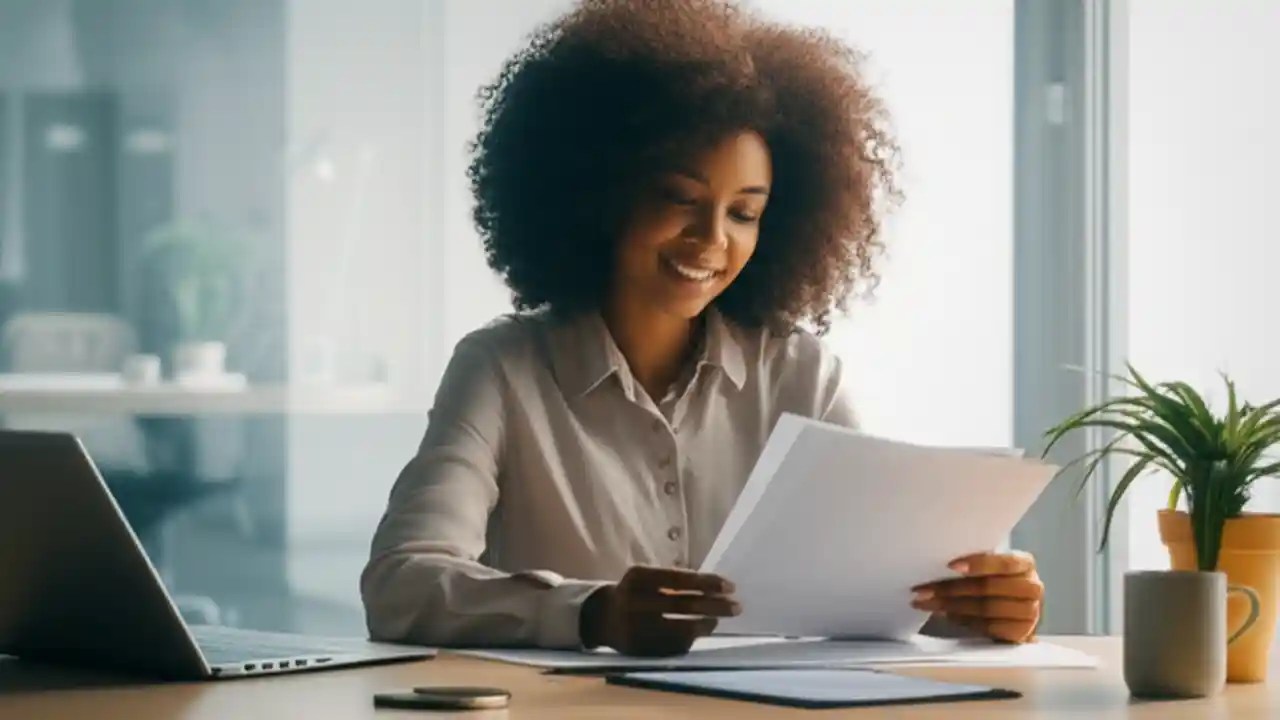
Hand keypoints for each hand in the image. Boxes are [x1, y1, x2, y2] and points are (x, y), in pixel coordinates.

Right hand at [580, 566, 739, 655]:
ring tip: (717, 620)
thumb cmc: (635, 592)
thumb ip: (674, 580)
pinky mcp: (638, 649)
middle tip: (736, 606)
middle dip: (714, 606)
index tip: (730, 586)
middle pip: (682, 604)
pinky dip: (690, 639)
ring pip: (680, 629)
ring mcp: (634, 628)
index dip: (706, 582)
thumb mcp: (647, 578)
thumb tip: (717, 587)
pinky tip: (699, 632)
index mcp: (637, 577)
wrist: (601, 618)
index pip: (678, 579)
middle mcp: (633, 602)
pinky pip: (672, 646)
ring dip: (705, 625)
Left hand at [910, 551, 1042, 643]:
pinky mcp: (1022, 635)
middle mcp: (1033, 587)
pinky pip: (988, 628)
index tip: (950, 566)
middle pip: (988, 587)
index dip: (978, 564)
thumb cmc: (996, 584)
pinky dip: (964, 621)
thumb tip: (939, 565)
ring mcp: (1031, 613)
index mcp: (1026, 564)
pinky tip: (947, 615)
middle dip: (950, 588)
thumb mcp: (990, 570)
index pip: (1004, 562)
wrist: (1015, 614)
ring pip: (985, 609)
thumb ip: (975, 565)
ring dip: (951, 606)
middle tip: (922, 590)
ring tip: (927, 603)